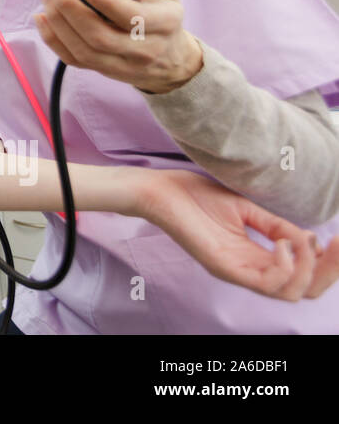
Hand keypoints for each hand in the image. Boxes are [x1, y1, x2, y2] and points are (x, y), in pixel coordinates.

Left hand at [34, 0, 203, 94]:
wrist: (170, 61)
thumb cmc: (164, 19)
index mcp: (164, 25)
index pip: (131, 16)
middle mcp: (144, 50)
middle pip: (99, 36)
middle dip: (69, 7)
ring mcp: (121, 65)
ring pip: (83, 50)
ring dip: (58, 21)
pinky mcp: (102, 71)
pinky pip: (72, 60)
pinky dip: (52, 39)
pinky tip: (42, 16)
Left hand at [136, 167, 338, 299]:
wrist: (161, 190)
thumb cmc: (197, 196)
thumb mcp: (247, 210)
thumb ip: (276, 226)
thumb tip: (309, 238)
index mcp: (256, 256)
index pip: (302, 274)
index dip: (326, 262)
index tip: (335, 239)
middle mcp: (249, 269)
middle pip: (303, 290)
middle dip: (328, 271)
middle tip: (336, 244)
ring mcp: (236, 270)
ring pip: (289, 292)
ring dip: (308, 268)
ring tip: (303, 241)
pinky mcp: (223, 267)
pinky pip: (265, 283)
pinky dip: (284, 267)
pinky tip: (283, 244)